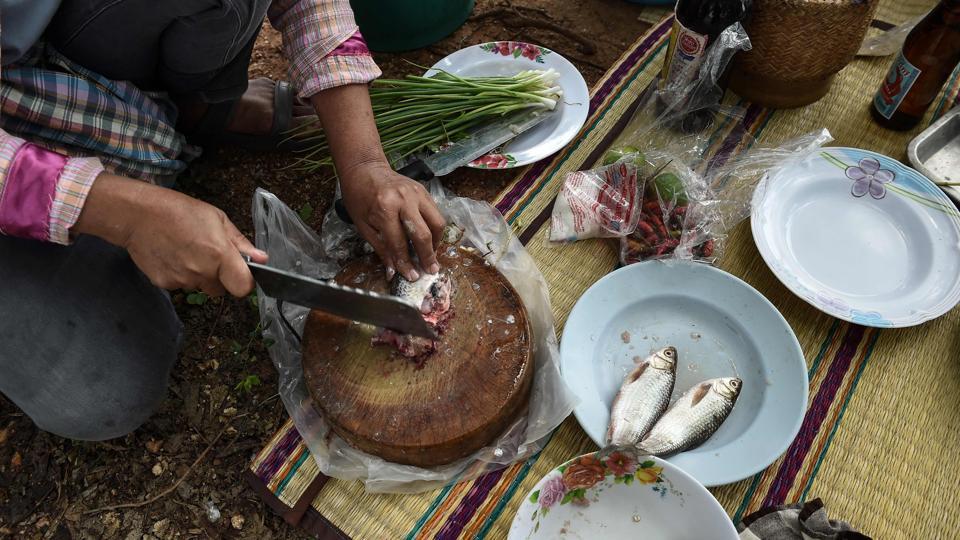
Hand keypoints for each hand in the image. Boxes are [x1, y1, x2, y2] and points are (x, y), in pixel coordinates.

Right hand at [74, 174, 267, 295]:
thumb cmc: (180, 211)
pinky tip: (172, 255)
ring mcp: (182, 281)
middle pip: (221, 289)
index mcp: (219, 256)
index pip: (243, 288)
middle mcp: (202, 273)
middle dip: (220, 277)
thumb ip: (240, 243)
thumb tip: (262, 259)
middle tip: (208, 255)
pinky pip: (180, 285)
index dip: (244, 281)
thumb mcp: (217, 218)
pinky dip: (180, 274)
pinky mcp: (164, 284)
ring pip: (200, 287)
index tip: (240, 271)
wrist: (137, 215)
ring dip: (199, 275)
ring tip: (186, 250)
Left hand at [339, 161, 445, 280]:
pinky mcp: (424, 190)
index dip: (406, 262)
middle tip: (430, 270)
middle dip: (427, 255)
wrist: (364, 169)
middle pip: (423, 234)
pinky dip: (434, 228)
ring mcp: (417, 193)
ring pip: (437, 222)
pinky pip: (435, 213)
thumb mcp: (363, 226)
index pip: (399, 243)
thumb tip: (394, 271)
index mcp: (384, 209)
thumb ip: (381, 248)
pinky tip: (429, 238)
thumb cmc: (359, 197)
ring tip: (431, 254)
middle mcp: (404, 200)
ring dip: (436, 242)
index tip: (412, 276)